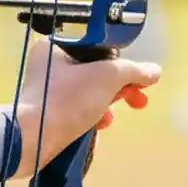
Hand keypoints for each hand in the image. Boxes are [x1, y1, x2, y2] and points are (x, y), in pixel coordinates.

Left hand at [10, 39, 159, 178]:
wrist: (33, 140)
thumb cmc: (67, 100)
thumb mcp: (107, 77)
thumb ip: (133, 71)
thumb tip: (154, 71)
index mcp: (55, 46)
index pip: (99, 49)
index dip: (122, 64)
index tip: (137, 80)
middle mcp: (48, 65)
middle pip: (96, 72)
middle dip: (119, 89)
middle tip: (138, 101)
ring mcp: (46, 91)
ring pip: (89, 93)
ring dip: (106, 105)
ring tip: (108, 119)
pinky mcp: (48, 114)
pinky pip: (78, 110)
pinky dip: (91, 117)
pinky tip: (96, 128)